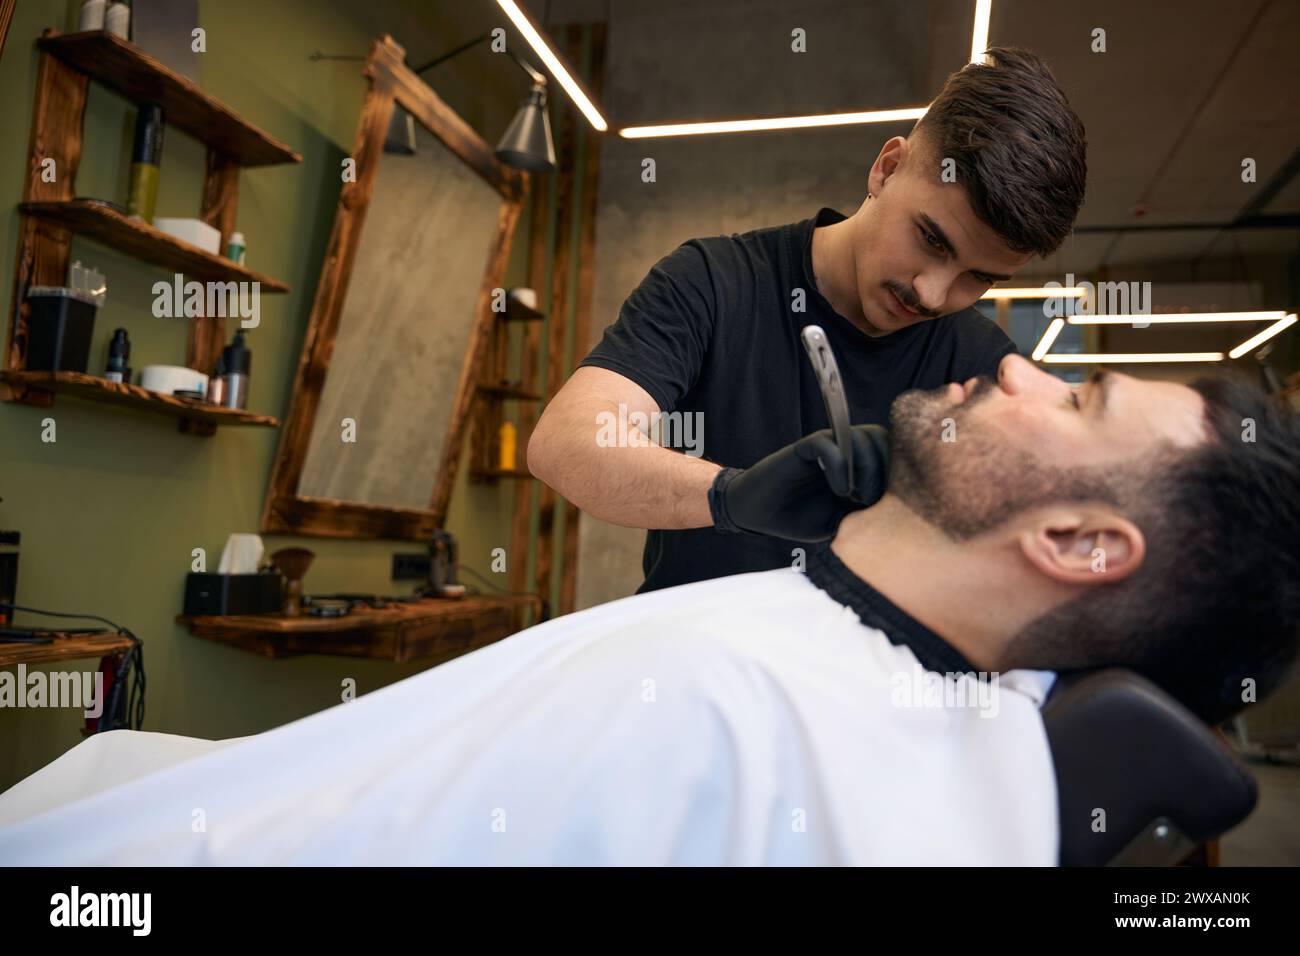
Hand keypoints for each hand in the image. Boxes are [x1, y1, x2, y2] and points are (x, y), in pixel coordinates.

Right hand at [708, 425, 889, 542]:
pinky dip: (840, 466)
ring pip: (860, 436)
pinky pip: (828, 443)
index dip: (899, 471)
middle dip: (886, 467)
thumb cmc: (799, 519)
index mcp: (856, 467)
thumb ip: (865, 513)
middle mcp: (843, 451)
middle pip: (881, 437)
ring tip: (856, 496)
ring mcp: (824, 447)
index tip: (892, 502)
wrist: (759, 516)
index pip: (890, 452)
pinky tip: (839, 490)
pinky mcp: (803, 448)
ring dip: (866, 467)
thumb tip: (896, 510)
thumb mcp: (841, 524)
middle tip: (874, 499)